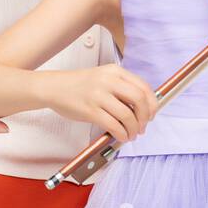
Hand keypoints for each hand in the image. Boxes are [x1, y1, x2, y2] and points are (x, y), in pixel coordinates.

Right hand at [40, 65, 158, 143]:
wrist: (55, 87)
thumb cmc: (80, 85)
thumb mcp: (103, 77)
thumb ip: (121, 87)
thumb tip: (142, 107)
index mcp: (115, 71)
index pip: (143, 87)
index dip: (152, 103)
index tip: (152, 114)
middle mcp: (109, 81)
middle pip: (139, 100)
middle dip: (145, 117)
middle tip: (143, 126)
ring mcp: (99, 95)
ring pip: (127, 115)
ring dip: (133, 129)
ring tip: (132, 134)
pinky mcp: (90, 110)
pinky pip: (113, 125)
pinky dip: (121, 133)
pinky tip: (121, 136)